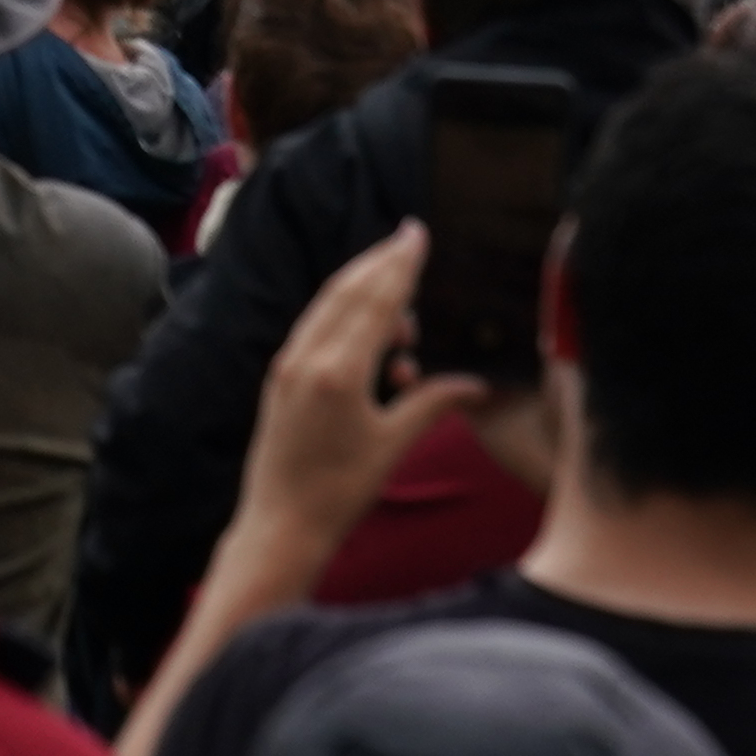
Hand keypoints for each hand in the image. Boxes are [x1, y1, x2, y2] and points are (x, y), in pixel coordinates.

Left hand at [224, 224, 489, 572]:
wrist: (280, 524)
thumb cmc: (339, 492)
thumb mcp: (393, 446)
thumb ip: (432, 404)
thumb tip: (476, 383)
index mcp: (338, 370)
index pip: (376, 301)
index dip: (399, 264)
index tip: (415, 231)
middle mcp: (307, 356)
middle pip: (347, 292)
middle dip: (380, 262)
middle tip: (407, 238)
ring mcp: (288, 364)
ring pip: (327, 306)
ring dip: (361, 287)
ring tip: (397, 283)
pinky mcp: (280, 376)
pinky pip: (315, 328)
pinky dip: (342, 314)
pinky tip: (364, 320)